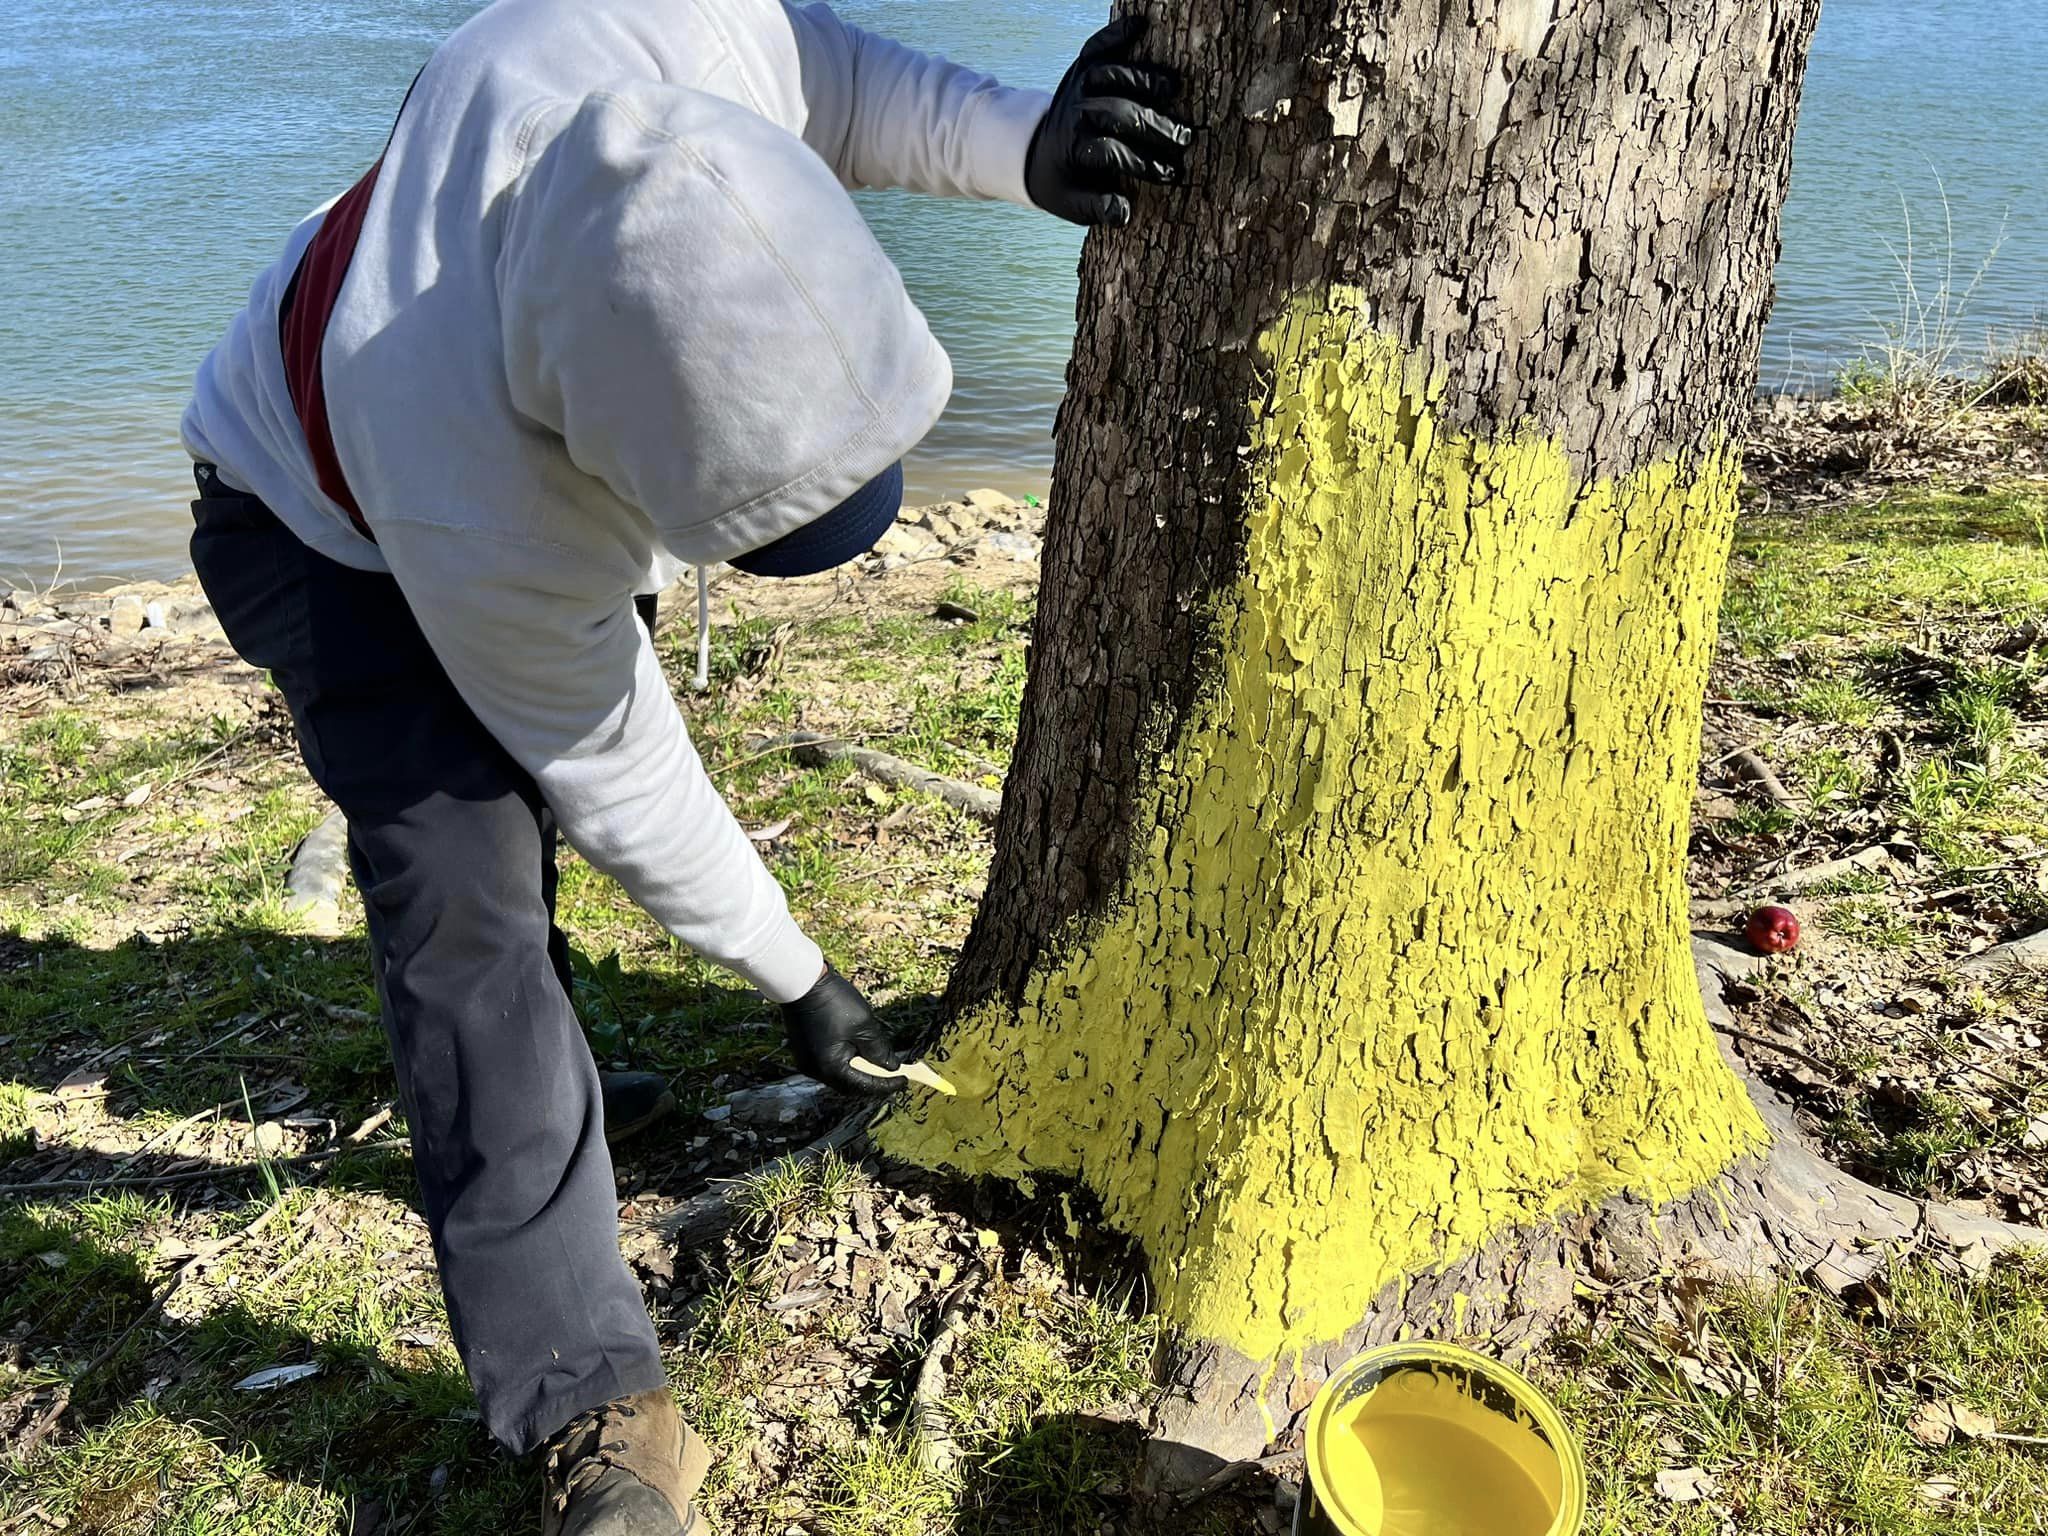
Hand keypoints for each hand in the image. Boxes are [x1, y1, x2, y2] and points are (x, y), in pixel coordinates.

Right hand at [781, 966, 906, 1096]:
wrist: (801, 981)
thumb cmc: (834, 1002)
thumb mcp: (864, 1026)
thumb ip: (879, 1050)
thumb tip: (891, 1066)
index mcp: (830, 1068)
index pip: (864, 1085)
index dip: (886, 1084)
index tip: (903, 1079)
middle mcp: (815, 1070)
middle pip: (849, 1084)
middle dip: (871, 1080)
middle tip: (891, 1073)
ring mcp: (806, 1061)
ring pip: (838, 1075)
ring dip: (858, 1070)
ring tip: (876, 1062)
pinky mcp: (803, 1051)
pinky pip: (828, 1064)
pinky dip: (844, 1062)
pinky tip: (856, 1051)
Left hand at [1025, 15, 1190, 227]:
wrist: (1030, 148)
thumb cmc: (1061, 180)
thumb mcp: (1071, 205)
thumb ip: (1095, 209)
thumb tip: (1124, 212)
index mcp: (1072, 150)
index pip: (1110, 154)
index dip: (1142, 165)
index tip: (1170, 175)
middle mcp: (1074, 113)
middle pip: (1117, 114)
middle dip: (1153, 127)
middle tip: (1184, 138)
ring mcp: (1077, 87)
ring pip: (1110, 76)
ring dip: (1143, 79)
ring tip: (1174, 88)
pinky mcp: (1081, 68)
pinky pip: (1096, 47)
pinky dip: (1116, 32)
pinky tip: (1141, 23)